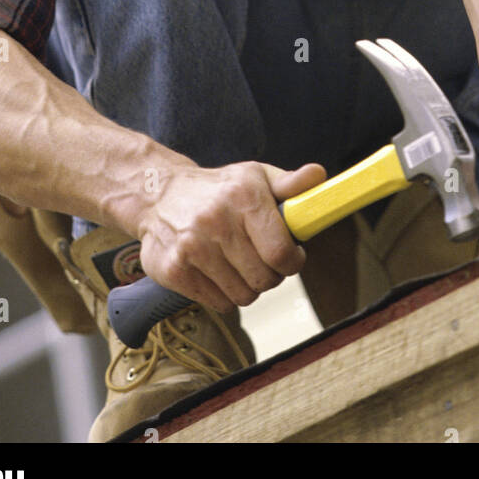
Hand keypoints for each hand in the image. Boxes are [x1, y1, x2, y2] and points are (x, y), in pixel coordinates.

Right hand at [136, 158, 326, 311]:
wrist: (159, 194)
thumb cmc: (218, 189)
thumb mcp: (255, 176)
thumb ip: (290, 184)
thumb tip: (318, 175)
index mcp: (243, 196)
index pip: (281, 252)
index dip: (293, 261)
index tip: (290, 256)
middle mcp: (216, 221)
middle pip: (264, 279)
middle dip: (270, 274)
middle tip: (261, 259)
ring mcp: (192, 248)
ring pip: (243, 296)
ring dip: (246, 286)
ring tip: (237, 264)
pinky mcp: (173, 270)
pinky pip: (218, 304)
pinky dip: (223, 295)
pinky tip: (216, 271)